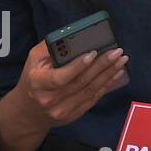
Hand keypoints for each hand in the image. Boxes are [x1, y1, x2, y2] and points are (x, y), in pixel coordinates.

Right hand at [14, 40, 128, 129]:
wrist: (29, 111)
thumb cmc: (34, 79)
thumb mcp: (34, 60)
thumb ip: (51, 47)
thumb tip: (72, 35)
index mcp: (38, 83)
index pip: (60, 77)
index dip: (78, 66)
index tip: (94, 53)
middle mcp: (49, 99)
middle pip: (81, 82)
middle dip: (102, 65)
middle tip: (117, 52)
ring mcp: (62, 110)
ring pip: (90, 90)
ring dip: (109, 74)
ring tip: (122, 60)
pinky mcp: (73, 115)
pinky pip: (93, 98)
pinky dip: (107, 85)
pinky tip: (117, 74)